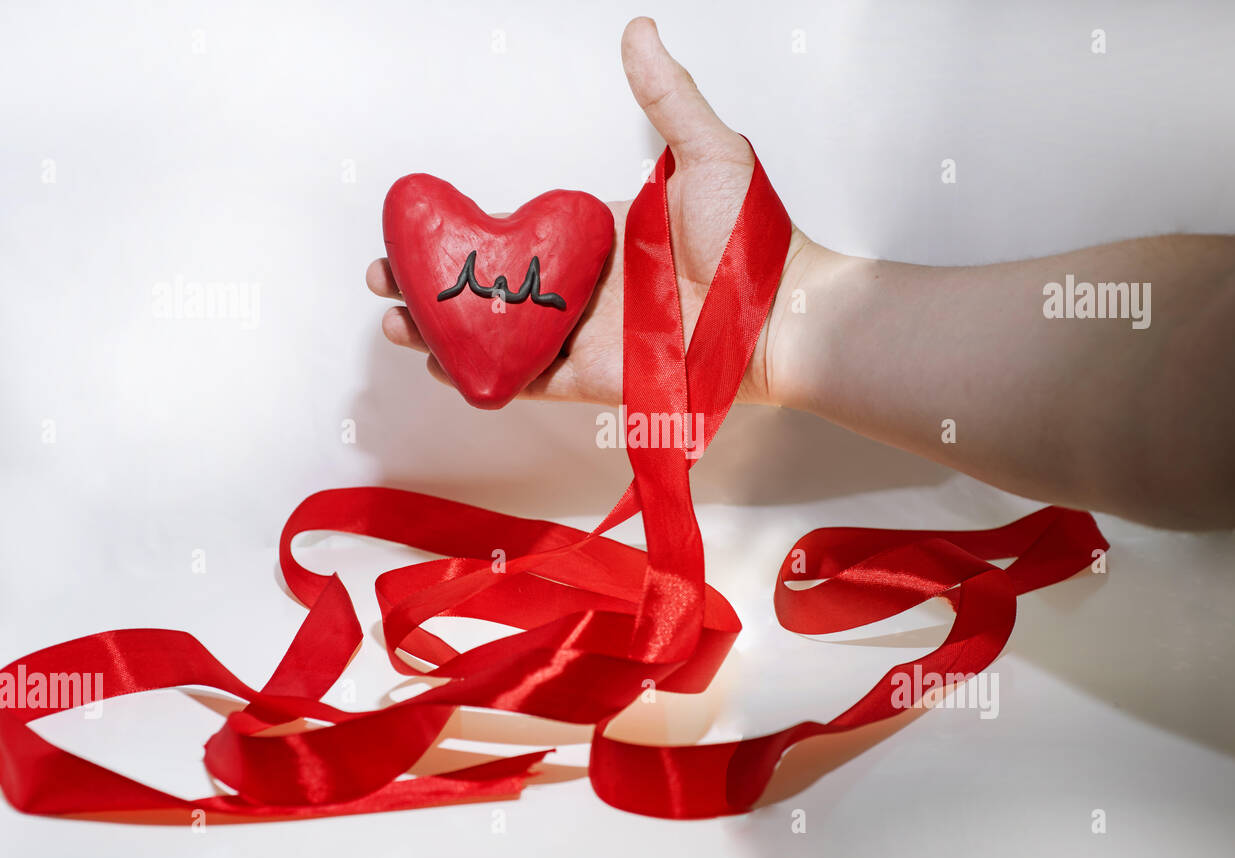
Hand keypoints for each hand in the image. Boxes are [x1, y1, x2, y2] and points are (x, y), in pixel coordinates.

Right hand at [367, 16, 813, 406]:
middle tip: (385, 274)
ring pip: (498, 336)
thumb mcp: (709, 152)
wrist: (781, 315)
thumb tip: (639, 32)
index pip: (515, 235)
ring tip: (396, 320)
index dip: (463, 234)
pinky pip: (528, 379)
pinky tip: (443, 365)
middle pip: (490, 288)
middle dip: (432, 283)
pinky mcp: (595, 378)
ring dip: (444, 330)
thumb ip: (667, 98)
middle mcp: (584, 288)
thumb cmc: (753, 239)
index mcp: (599, 239)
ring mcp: (586, 335)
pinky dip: (484, 376)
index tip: (417, 223)